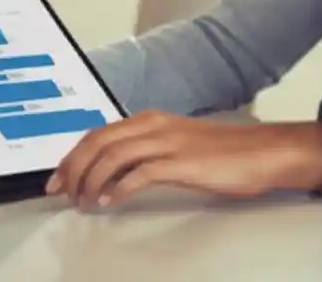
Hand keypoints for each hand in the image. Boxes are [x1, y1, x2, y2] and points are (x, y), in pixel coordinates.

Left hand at [45, 110, 321, 208]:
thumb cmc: (223, 153)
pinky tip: (110, 202)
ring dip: (91, 180)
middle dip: (72, 168)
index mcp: (151, 119)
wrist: (263, 153)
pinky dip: (119, 188)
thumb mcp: (177, 145)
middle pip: (98, 141)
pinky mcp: (182, 163)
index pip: (98, 132)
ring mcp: (168, 143)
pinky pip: (140, 173)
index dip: (72, 156)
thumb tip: (112, 172)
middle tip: (61, 193)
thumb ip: (147, 151)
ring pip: (112, 155)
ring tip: (84, 202)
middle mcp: (155, 126)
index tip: (58, 178)